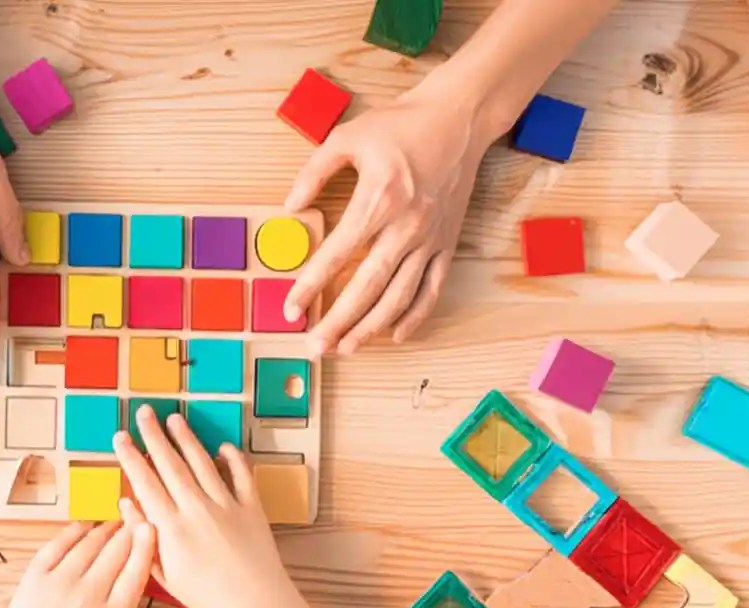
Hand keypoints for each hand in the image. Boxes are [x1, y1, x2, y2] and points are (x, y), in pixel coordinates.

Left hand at [0, 522, 185, 607]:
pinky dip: (74, 531)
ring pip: (91, 543)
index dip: (146, 546)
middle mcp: (89, 595)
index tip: (152, 529)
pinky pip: (59, 544)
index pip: (136, 572)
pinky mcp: (37, 575)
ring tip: (115, 521)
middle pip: (117, 551)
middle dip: (130, 530)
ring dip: (106, 528)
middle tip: (137, 517)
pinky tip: (84, 525)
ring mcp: (61, 582)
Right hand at [113, 407, 290, 607]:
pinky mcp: (251, 507)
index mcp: (172, 527)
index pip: (145, 483)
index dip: (130, 457)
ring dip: (187, 439)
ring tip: (175, 418)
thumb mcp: (166, 574)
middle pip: (171, 464)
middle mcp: (197, 509)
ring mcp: (226, 505)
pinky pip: (241, 476)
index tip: (120, 436)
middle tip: (144, 412)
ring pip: (202, 463)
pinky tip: (224, 446)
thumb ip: (144, 537)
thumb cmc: (207, 595)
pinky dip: (233, 459)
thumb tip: (126, 505)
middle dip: (154, 436)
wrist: (256, 603)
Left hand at [283, 85, 494, 355]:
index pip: (337, 253)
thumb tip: (290, 207)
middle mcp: (406, 225)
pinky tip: (396, 335)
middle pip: (368, 286)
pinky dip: (416, 315)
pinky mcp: (448, 242)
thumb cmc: (401, 126)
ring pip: (400, 295)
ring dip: (372, 327)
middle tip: (314, 347)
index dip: (311, 285)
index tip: (290, 309)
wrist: (459, 119)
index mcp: (378, 199)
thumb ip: (314, 172)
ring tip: (347, 348)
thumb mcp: (347, 136)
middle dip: (338, 322)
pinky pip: (433, 288)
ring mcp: (430, 238)